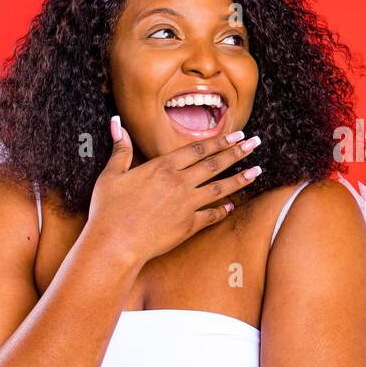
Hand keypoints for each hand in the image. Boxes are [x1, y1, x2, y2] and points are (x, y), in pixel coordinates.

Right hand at [87, 116, 262, 266]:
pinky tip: (232, 206)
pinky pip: (211, 216)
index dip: (220, 141)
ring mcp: (186, 205)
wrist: (114, 244)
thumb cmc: (108, 209)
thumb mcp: (111, 174)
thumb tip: (116, 122)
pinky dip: (223, 211)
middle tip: (256, 143)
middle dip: (237, 152)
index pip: (198, 149)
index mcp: (162, 167)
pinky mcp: (188, 226)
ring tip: (257, 171)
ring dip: (240, 179)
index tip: (237, 134)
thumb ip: (121, 148)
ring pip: (220, 188)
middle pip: (215, 164)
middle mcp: (179, 183)